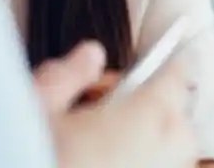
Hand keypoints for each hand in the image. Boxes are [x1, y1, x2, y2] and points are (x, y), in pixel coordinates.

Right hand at [34, 41, 197, 167]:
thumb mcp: (37, 109)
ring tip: (90, 148)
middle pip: (172, 114)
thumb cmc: (36, 155)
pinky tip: (97, 164)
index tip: (150, 68)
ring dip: (141, 144)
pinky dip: (137, 164)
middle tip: (93, 115)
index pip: (177, 74)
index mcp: (151, 115)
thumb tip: (90, 57)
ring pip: (168, 150)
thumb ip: (69, 75)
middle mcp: (171, 150)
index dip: (159, 67)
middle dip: (141, 109)